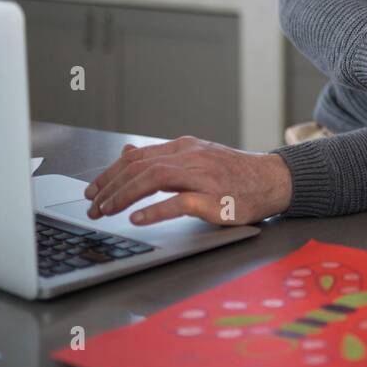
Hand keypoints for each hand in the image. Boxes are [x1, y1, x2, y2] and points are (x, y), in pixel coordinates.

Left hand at [83, 136, 293, 226]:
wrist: (274, 180)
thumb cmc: (236, 173)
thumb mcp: (197, 158)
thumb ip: (163, 158)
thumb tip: (126, 153)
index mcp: (186, 148)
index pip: (138, 156)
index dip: (109, 173)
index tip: (93, 190)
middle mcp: (192, 158)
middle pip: (140, 167)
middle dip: (110, 187)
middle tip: (92, 206)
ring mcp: (204, 177)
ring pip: (154, 178)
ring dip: (124, 196)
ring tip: (106, 211)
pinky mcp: (215, 199)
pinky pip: (180, 202)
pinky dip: (155, 210)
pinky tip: (137, 218)